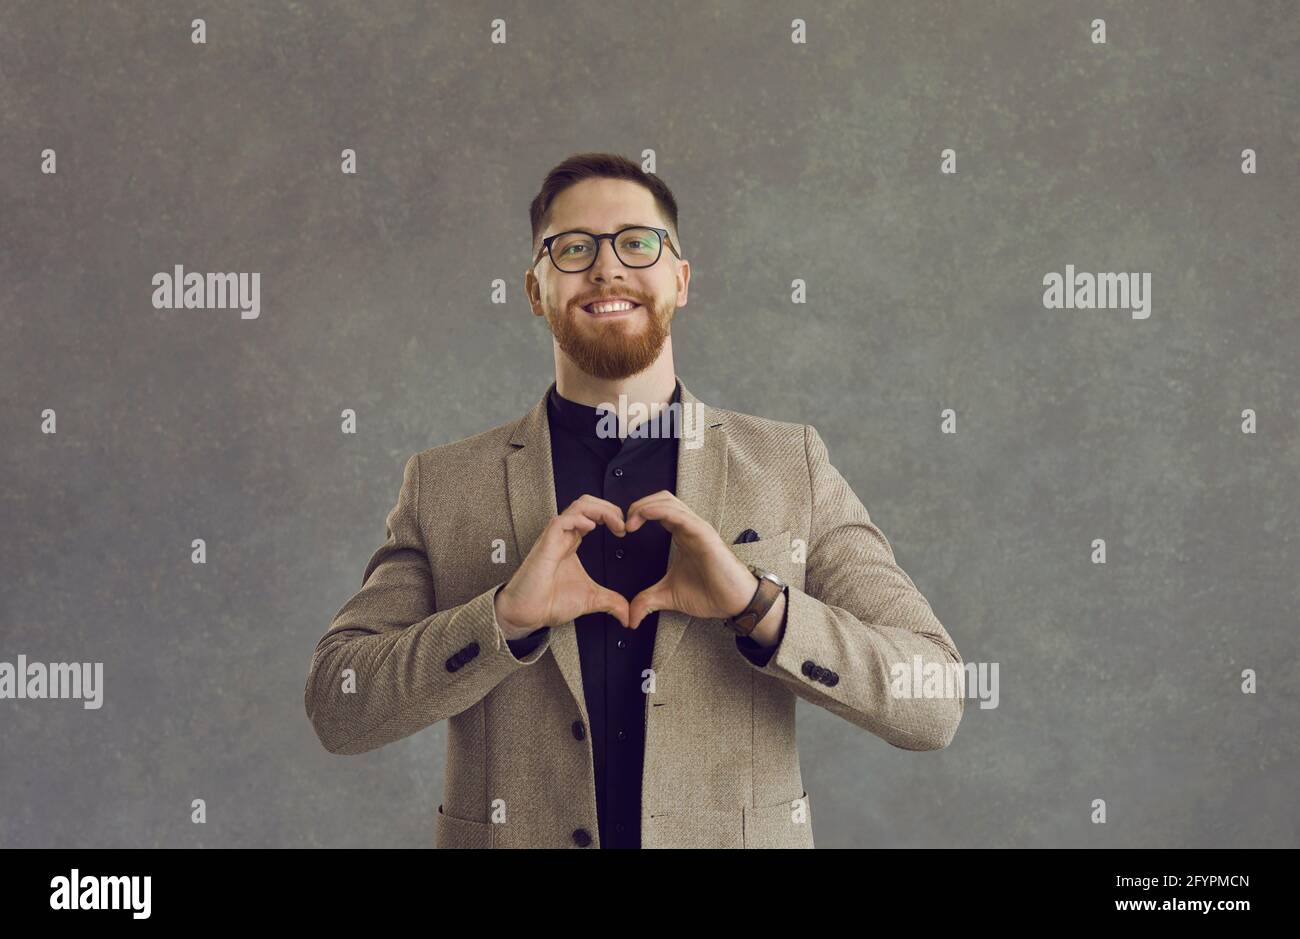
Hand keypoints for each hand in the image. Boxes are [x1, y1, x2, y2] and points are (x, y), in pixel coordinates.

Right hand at [495, 495, 630, 635]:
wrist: (527, 614)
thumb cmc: (550, 602)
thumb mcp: (590, 599)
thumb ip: (611, 602)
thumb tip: (628, 614)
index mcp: (572, 542)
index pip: (592, 514)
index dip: (610, 514)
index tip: (624, 530)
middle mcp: (563, 536)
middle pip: (586, 503)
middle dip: (608, 507)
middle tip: (622, 524)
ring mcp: (554, 539)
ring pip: (576, 507)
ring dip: (600, 509)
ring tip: (614, 522)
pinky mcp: (545, 546)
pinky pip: (561, 522)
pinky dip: (579, 519)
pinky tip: (592, 527)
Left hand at [624, 491, 758, 630]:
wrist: (734, 603)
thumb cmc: (710, 593)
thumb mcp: (669, 596)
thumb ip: (648, 601)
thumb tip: (629, 617)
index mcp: (681, 534)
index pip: (658, 510)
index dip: (638, 513)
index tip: (623, 531)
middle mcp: (689, 527)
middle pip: (661, 498)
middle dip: (638, 505)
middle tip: (624, 524)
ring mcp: (697, 528)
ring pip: (668, 501)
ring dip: (645, 506)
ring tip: (631, 522)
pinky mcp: (704, 535)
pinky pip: (680, 515)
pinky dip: (658, 512)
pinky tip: (645, 519)